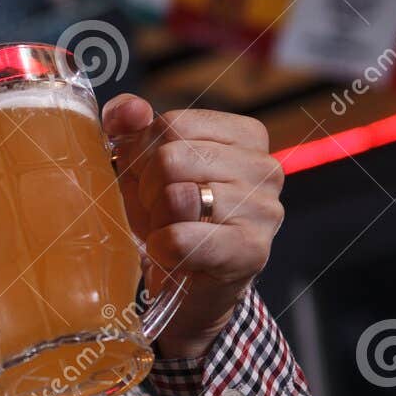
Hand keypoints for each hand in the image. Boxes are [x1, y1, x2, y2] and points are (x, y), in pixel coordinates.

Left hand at [102, 94, 284, 359]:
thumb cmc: (169, 218)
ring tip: (166, 232)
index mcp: (245, 135)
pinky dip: (162, 248)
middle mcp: (265, 167)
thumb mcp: (143, 164)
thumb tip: (131, 108)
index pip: (171, 124)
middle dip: (147, 190)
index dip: (142, 154)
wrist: (188, 287)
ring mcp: (264, 209)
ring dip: (155, 221)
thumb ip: (130, 124)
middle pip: (171, 157)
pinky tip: (169, 253)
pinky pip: (182, 238)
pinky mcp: (251, 251)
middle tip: (156, 213)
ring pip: (176, 196)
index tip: (147, 179)